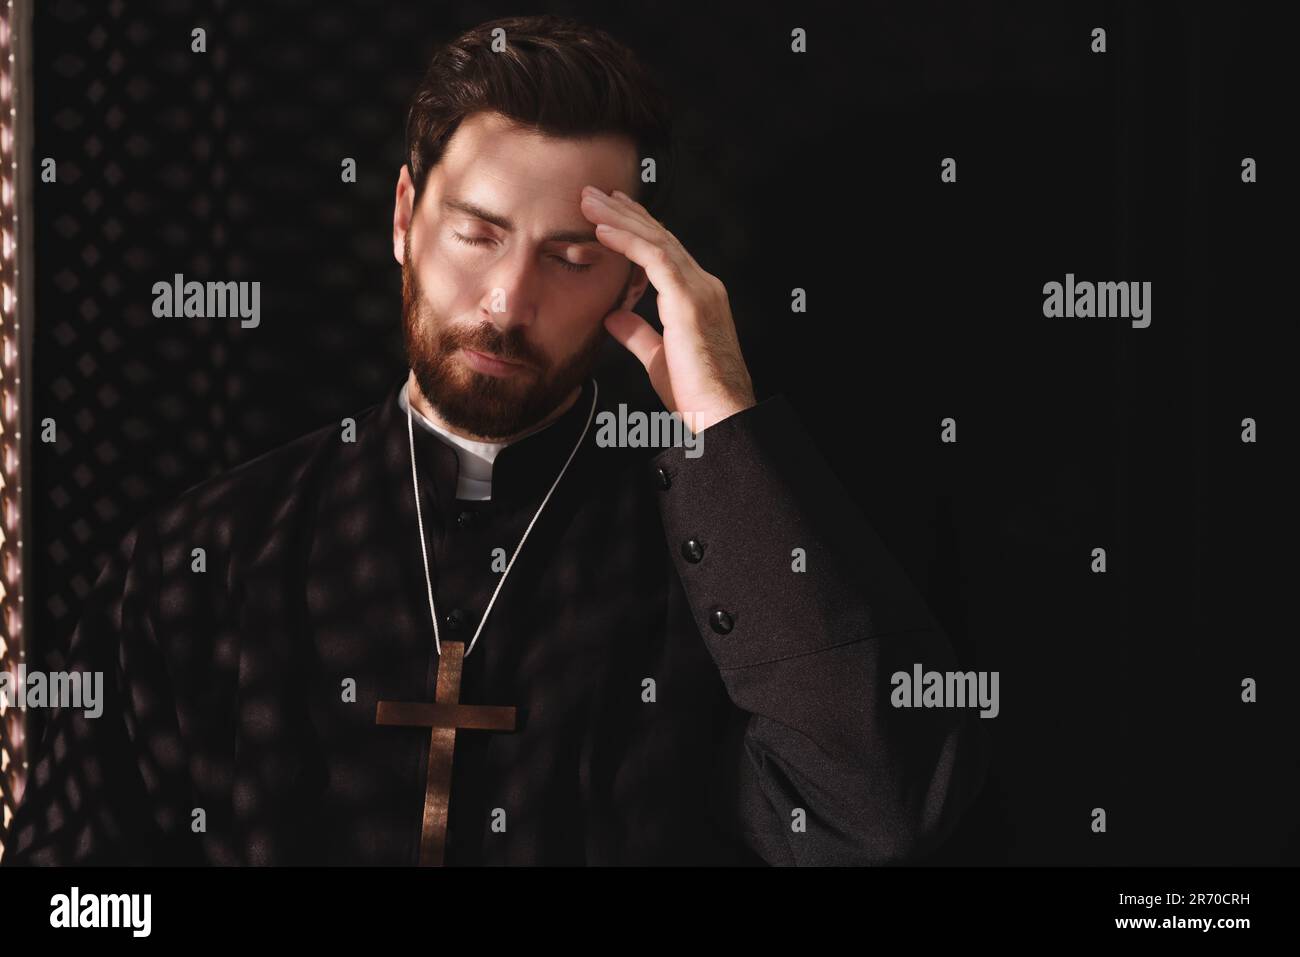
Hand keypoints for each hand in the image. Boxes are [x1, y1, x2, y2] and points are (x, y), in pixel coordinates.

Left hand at [580, 185, 755, 432]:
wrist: (721, 414)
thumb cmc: (696, 395)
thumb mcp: (658, 358)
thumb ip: (638, 333)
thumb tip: (614, 316)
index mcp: (698, 298)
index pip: (665, 252)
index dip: (637, 229)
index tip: (610, 213)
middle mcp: (702, 286)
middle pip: (660, 237)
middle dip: (625, 213)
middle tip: (593, 193)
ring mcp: (699, 290)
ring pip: (656, 240)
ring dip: (620, 218)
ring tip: (588, 201)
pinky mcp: (689, 300)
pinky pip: (654, 259)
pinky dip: (627, 241)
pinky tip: (602, 229)